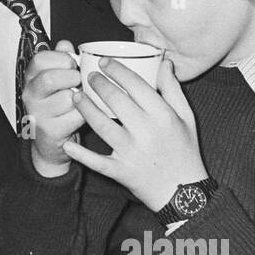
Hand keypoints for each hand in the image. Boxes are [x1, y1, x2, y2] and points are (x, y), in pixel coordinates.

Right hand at [21, 39, 83, 176]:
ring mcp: (38, 114)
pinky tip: (82, 115)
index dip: (62, 58)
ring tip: (81, 100)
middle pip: (50, 78)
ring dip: (81, 98)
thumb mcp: (56, 80)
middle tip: (79, 82)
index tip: (72, 64)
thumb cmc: (56, 106)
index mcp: (31, 78)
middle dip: (72, 77)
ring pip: (67, 98)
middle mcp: (30, 95)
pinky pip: (76, 117)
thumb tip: (65, 44)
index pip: (40, 59)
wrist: (50, 143)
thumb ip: (60, 60)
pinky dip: (84, 115)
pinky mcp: (50, 131)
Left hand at [59, 56, 207, 210]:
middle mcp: (146, 132)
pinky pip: (96, 161)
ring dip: (86, 109)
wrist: (183, 192)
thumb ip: (173, 90)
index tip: (104, 62)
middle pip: (116, 101)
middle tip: (89, 76)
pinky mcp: (120, 171)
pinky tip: (67, 143)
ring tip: (76, 96)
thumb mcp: (186, 118)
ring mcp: (131, 152)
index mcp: (163, 116)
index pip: (136, 85)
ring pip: (102, 125)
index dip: (117, 70)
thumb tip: (164, 63)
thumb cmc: (184, 151)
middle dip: (99, 84)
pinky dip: (81, 154)